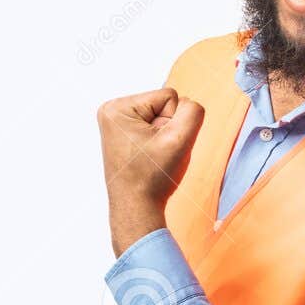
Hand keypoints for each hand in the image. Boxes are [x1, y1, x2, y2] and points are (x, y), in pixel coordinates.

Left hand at [97, 87, 203, 255]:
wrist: (136, 208)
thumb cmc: (152, 179)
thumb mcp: (180, 140)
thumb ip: (193, 112)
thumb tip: (190, 104)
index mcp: (117, 108)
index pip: (169, 97)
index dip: (174, 123)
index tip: (159, 148)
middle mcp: (112, 111)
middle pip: (163, 105)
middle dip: (168, 129)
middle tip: (156, 155)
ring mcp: (116, 124)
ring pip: (160, 117)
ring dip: (164, 137)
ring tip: (152, 158)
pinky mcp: (123, 134)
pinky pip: (152, 128)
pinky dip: (157, 143)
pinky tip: (148, 159)